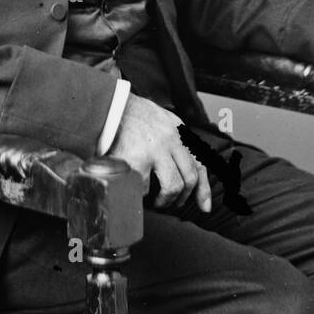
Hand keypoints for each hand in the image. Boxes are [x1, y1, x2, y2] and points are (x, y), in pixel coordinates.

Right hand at [109, 94, 211, 212]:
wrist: (108, 107)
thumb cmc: (132, 116)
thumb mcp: (161, 120)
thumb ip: (174, 140)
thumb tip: (183, 168)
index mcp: (177, 130)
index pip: (198, 162)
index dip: (203, 188)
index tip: (204, 206)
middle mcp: (171, 139)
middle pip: (189, 178)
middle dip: (182, 197)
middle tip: (172, 202)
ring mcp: (155, 150)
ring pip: (172, 187)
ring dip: (165, 200)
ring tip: (156, 201)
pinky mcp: (137, 161)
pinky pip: (146, 188)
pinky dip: (142, 193)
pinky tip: (136, 187)